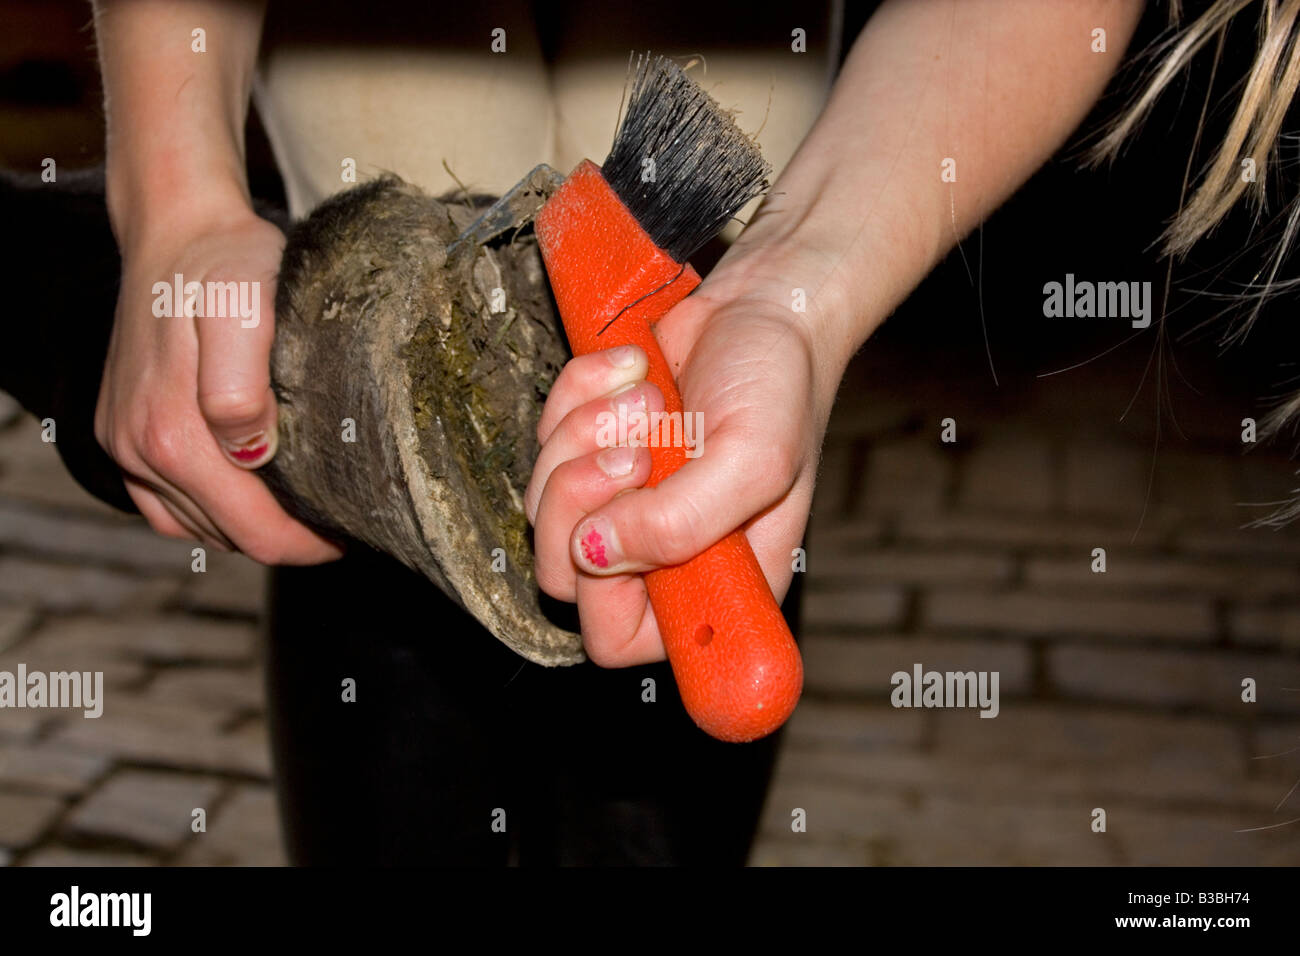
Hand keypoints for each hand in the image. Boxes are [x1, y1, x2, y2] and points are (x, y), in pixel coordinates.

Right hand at [95, 209, 341, 563]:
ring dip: (254, 524)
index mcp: (173, 435)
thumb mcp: (246, 307)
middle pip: (230, 536)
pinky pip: (169, 506)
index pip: (254, 531)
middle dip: (290, 537)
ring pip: (201, 526)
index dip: (309, 543)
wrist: (180, 230)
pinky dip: (213, 510)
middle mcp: (139, 449)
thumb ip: (242, 386)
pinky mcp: (120, 433)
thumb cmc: (225, 265)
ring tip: (306, 505)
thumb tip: (251, 452)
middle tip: (342, 519)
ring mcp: (124, 445)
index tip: (352, 529)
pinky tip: (252, 492)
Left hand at [525, 259, 834, 666]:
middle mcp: (656, 554)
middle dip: (583, 499)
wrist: (761, 309)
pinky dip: (577, 396)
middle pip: (561, 576)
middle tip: (633, 451)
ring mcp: (614, 503)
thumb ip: (679, 524)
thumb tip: (594, 552)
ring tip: (650, 399)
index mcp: (709, 583)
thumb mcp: (753, 462)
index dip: (604, 593)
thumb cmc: (778, 388)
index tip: (628, 522)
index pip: (619, 641)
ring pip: (543, 506)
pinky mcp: (584, 449)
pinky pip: (541, 441)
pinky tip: (631, 372)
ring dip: (585, 436)